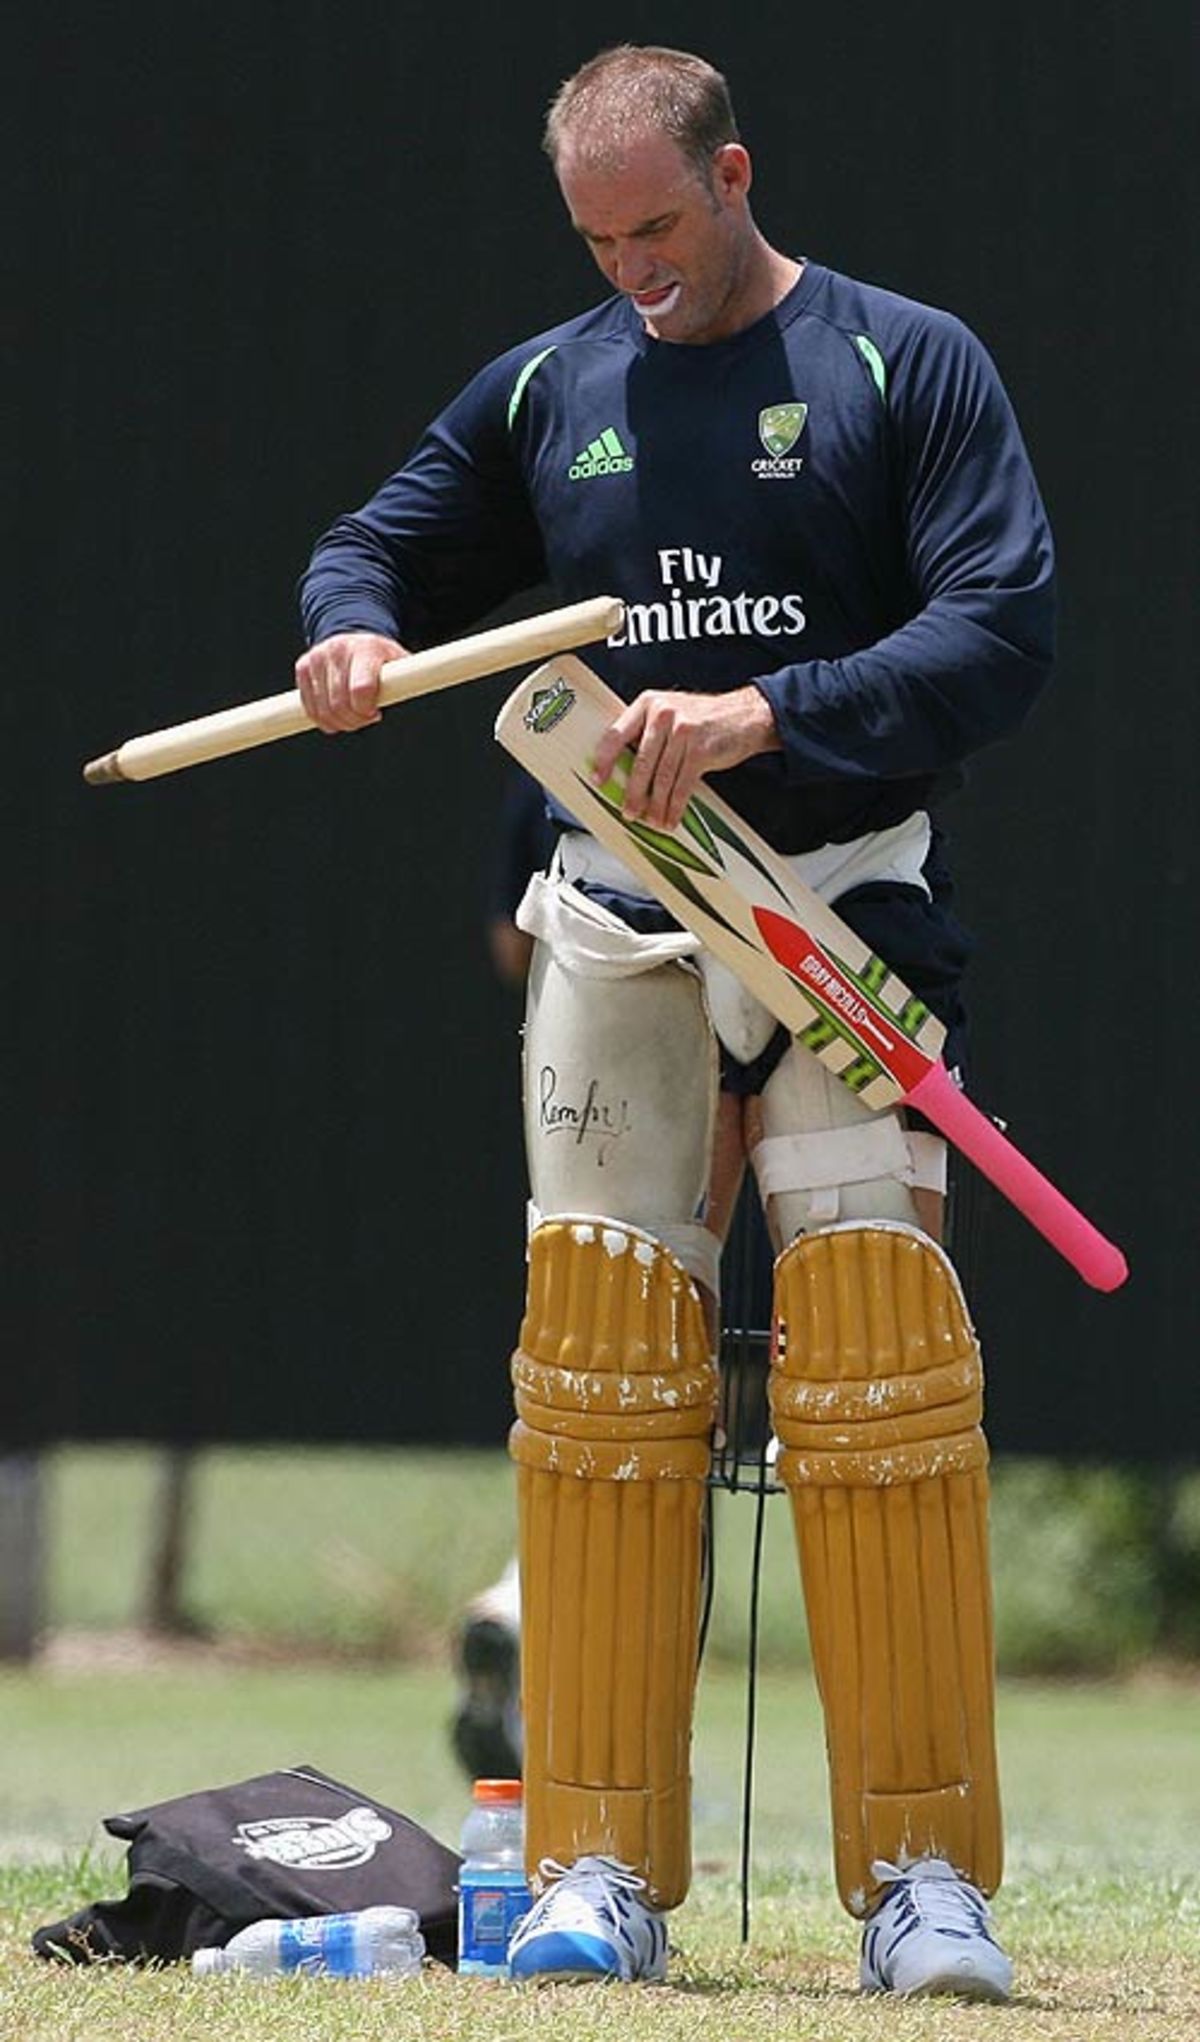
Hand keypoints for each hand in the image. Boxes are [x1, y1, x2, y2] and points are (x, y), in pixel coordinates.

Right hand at [294, 631, 404, 733]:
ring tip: (353, 714)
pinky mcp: (303, 668)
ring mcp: (317, 659)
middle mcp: (337, 651)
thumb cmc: (381, 656)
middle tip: (366, 718)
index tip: (375, 713)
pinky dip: (322, 717)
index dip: (366, 710)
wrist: (352, 633)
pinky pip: (309, 707)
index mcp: (365, 650)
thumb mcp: (401, 663)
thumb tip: (432, 685)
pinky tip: (336, 712)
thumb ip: (411, 679)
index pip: (361, 690)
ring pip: (323, 711)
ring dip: (339, 722)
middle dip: (355, 721)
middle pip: (340, 705)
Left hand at [591, 685, 780, 829]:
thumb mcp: (670, 712)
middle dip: (634, 793)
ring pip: (662, 778)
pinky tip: (671, 817)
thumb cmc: (704, 717)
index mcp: (649, 703)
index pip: (616, 733)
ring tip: (652, 820)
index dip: (605, 759)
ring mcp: (684, 731)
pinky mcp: (701, 750)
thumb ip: (647, 731)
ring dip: (656, 805)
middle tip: (629, 812)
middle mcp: (664, 714)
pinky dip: (675, 807)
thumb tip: (622, 767)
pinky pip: (683, 786)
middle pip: (640, 762)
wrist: (746, 714)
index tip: (599, 779)